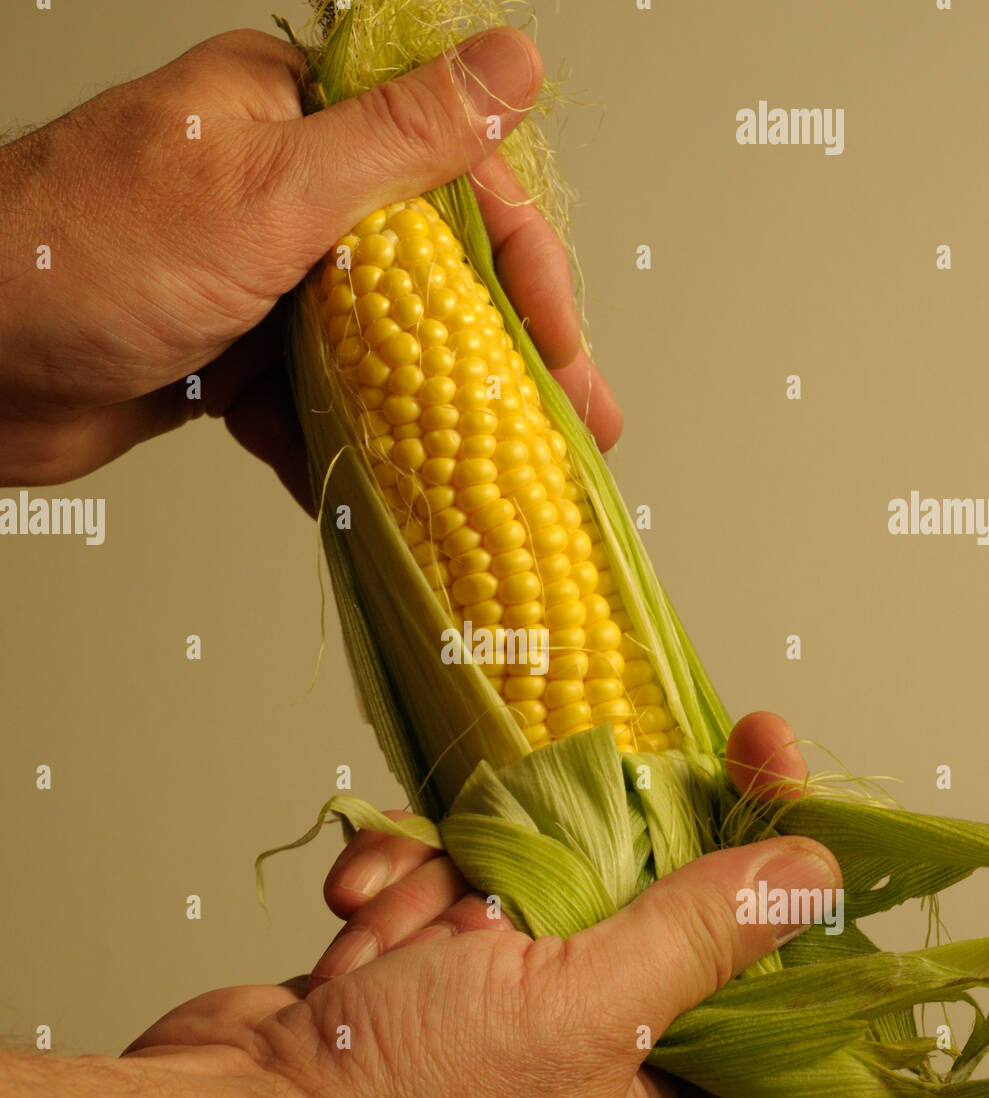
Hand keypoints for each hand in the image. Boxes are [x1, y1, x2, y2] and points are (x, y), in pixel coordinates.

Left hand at [0, 27, 621, 504]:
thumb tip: (511, 68)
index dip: (526, 268)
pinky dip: (352, 449)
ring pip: (380, 347)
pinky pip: (315, 403)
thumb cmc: (87, 255)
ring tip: (513, 474)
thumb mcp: (267, 191)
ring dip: (443, 412)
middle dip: (505, 354)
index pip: (454, 180)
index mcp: (298, 121)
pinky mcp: (231, 357)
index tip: (566, 348)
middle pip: (430, 273)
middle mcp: (287, 194)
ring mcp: (262, 281)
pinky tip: (398, 496)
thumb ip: (398, 141)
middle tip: (573, 419)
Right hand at [125, 711, 837, 1097]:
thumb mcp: (587, 1013)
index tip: (760, 736)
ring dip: (442, 894)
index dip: (755, 841)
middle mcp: (584, 1057)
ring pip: (512, 876)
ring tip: (393, 957)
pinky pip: (437, 888)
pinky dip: (396, 899)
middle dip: (536, 874)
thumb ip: (703, 933)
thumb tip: (811, 869)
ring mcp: (495, 1013)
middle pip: (617, 892)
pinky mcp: (423, 978)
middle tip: (489, 897)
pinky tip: (354, 933)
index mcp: (656, 1096)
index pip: (745, 946)